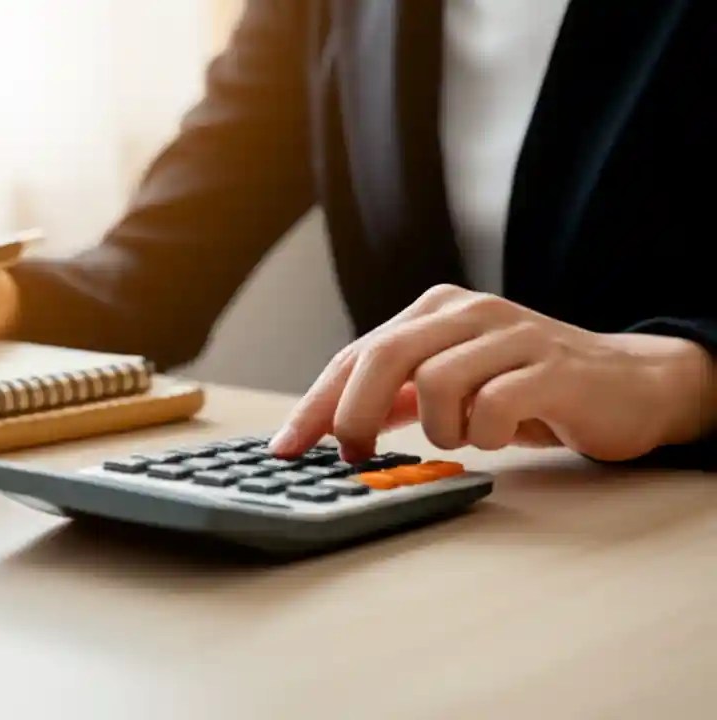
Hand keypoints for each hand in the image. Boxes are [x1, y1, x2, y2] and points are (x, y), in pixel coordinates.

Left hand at [270, 284, 716, 462]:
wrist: (627, 383)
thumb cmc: (526, 388)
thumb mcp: (452, 385)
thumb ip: (396, 398)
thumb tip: (326, 431)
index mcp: (434, 311)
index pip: (356, 355)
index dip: (316, 404)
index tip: (287, 448)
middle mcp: (467, 311)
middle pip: (383, 357)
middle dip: (354, 415)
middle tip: (356, 455)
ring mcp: (512, 333)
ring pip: (437, 384)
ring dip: (440, 429)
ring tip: (467, 435)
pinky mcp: (552, 366)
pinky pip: (492, 406)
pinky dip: (485, 435)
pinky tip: (502, 434)